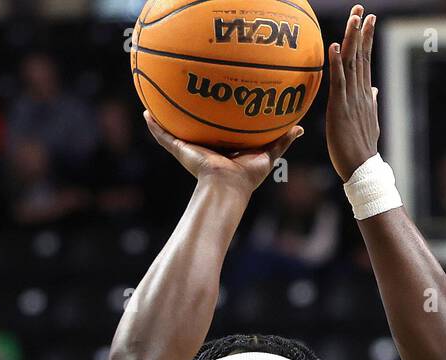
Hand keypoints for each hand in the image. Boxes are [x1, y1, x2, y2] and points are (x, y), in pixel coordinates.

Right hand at [143, 111, 303, 193]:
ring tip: (157, 97)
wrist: (227, 186)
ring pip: (176, 128)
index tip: (217, 96)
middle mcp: (205, 146)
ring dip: (166, 115)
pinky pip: (163, 136)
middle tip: (188, 88)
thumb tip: (300, 128)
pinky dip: (154, 126)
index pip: (220, 127)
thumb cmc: (247, 176)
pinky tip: (146, 112)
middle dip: (190, 110)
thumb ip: (282, 141)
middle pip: (196, 124)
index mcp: (223, 147)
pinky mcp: (180, 149)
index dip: (218, 112)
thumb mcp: (268, 154)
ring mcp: (191, 148)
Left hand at [326, 5, 379, 182]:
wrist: (362, 168)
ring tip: (354, 18)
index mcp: (365, 95)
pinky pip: (338, 81)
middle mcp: (361, 92)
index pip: (365, 61)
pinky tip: (334, 46)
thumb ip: (371, 103)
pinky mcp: (341, 108)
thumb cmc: (361, 149)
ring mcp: (351, 99)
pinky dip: (336, 63)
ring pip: (351, 63)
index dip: (366, 40)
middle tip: (361, 9)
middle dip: (361, 31)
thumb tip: (375, 90)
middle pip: (360, 56)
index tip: (368, 20)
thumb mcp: (369, 122)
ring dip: (351, 40)